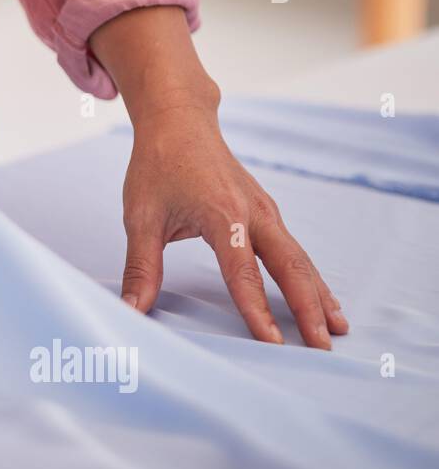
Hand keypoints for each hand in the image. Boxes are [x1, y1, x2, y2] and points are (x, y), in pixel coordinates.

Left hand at [119, 104, 347, 347]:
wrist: (178, 121)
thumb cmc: (157, 166)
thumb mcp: (140, 217)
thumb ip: (140, 267)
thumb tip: (132, 309)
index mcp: (222, 215)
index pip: (242, 272)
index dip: (257, 309)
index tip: (273, 342)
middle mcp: (253, 212)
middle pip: (289, 267)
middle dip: (308, 308)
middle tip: (322, 348)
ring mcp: (265, 210)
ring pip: (299, 259)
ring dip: (318, 294)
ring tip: (336, 331)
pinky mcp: (267, 211)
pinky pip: (294, 249)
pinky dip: (310, 276)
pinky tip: (321, 299)